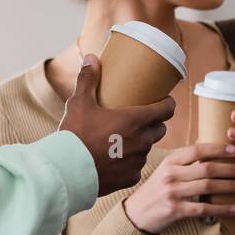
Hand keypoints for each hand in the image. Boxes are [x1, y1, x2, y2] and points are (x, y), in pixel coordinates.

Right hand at [58, 54, 175, 196]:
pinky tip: (117, 161)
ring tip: (127, 140)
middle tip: (142, 120)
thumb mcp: (79, 103)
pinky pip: (136, 168)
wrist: (65, 171)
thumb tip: (92, 57)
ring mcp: (138, 160)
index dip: (168, 105)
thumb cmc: (74, 135)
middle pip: (159, 129)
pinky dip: (130, 163)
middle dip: (154, 124)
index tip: (164, 101)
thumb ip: (87, 80)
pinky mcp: (131, 177)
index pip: (166, 110)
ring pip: (147, 149)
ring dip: (141, 144)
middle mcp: (142, 140)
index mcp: (136, 120)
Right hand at [123, 143, 234, 234]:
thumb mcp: (168, 169)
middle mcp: (171, 174)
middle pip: (207, 168)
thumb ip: (187, 161)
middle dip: (233, 169)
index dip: (218, 149)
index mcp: (171, 160)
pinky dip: (222, 208)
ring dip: (232, 186)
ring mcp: (172, 192)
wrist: (136, 213)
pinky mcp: (175, 210)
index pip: (198, 150)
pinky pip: (203, 208)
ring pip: (208, 186)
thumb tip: (217, 149)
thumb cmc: (159, 188)